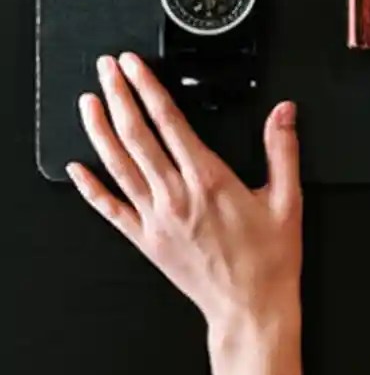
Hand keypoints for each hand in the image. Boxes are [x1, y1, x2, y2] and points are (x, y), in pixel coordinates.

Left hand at [66, 52, 303, 374]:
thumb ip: (283, 150)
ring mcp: (156, 219)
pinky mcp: (145, 240)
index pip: (170, 122)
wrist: (250, 307)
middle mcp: (176, 196)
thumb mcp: (288, 199)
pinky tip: (77, 168)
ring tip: (89, 101)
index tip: (135, 66)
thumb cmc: (270, 259)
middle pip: (137, 135)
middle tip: (107, 69)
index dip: (148, 89)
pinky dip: (90, 187)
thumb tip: (284, 112)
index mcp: (210, 181)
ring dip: (99, 130)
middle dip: (119, 96)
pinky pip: (110, 209)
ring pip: (118, 165)